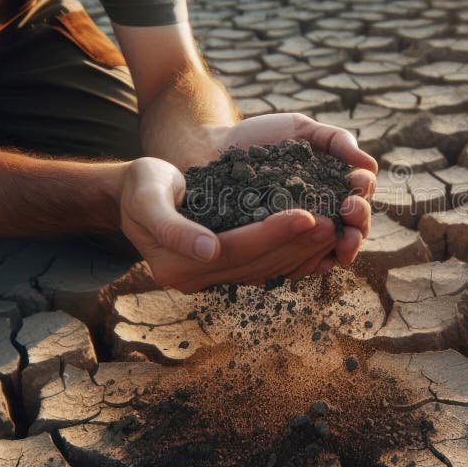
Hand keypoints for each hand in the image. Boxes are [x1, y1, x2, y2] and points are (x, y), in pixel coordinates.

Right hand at [119, 157, 351, 292]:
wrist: (133, 196)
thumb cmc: (141, 187)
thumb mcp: (148, 198)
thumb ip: (174, 227)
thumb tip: (209, 250)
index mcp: (178, 266)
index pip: (237, 249)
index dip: (274, 233)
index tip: (307, 215)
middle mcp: (197, 279)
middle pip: (258, 262)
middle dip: (298, 243)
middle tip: (334, 223)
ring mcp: (212, 278)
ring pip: (267, 268)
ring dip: (302, 251)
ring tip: (334, 229)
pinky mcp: (226, 269)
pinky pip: (266, 267)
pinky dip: (294, 255)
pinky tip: (318, 241)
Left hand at [185, 113, 377, 269]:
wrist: (214, 149)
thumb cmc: (261, 137)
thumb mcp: (302, 130)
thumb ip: (337, 141)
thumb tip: (370, 166)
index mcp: (333, 188)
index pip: (360, 198)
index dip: (363, 193)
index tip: (356, 183)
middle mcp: (323, 215)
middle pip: (354, 228)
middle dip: (360, 220)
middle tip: (350, 208)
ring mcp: (301, 236)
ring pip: (334, 250)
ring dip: (345, 246)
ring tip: (342, 236)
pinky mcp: (277, 251)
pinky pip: (302, 267)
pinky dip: (315, 265)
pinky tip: (319, 259)